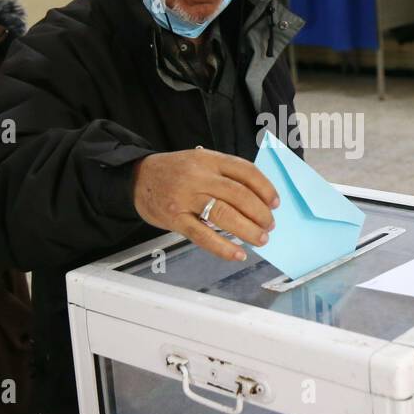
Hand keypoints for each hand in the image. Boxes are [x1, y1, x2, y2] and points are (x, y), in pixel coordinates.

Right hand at [132, 149, 278, 261]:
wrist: (138, 178)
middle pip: (238, 195)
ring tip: (261, 239)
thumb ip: (226, 174)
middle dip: (260, 213)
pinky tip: (238, 253)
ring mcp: (186, 198)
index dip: (265, 188)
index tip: (275, 203)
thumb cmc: (175, 172)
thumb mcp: (201, 161)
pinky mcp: (175, 219)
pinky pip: (203, 236)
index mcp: (209, 159)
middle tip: (270, 225)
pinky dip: (223, 247)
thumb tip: (259, 199)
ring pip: (224, 215)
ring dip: (248, 230)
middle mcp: (198, 177)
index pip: (245, 171)